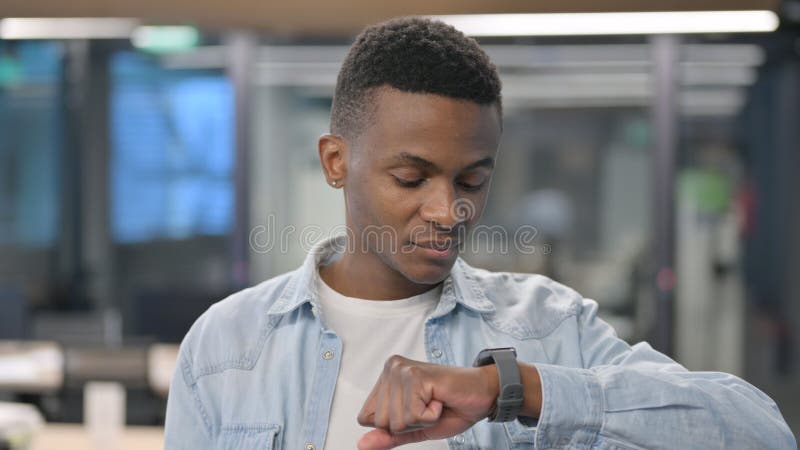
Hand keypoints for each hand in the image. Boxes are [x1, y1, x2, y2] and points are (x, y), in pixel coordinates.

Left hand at [356, 355, 498, 449]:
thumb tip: (362, 445)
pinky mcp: (415, 375)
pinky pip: (412, 416)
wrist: (484, 394)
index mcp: (386, 378)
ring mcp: (402, 369)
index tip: (418, 410)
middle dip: (409, 423)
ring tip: (435, 402)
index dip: (394, 425)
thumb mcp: (415, 427)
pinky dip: (431, 416)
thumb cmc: (452, 407)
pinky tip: (440, 399)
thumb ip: (388, 436)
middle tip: (429, 406)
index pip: (366, 418)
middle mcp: (391, 368)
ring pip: (396, 421)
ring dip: (422, 420)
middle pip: (380, 421)